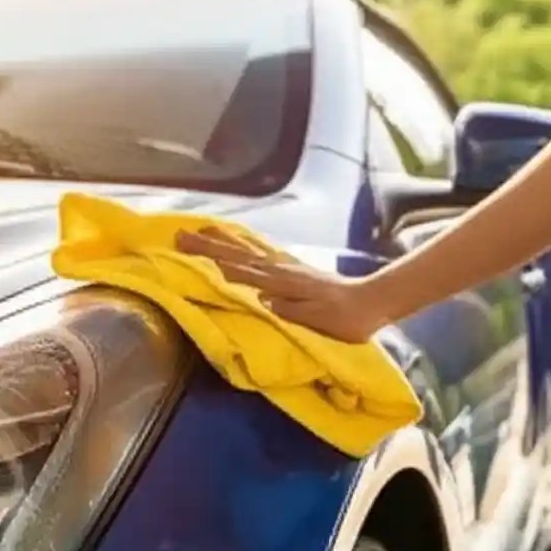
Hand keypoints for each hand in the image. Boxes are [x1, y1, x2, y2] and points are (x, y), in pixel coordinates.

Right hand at [174, 227, 391, 342]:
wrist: (371, 302)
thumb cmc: (344, 320)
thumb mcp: (319, 320)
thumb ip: (291, 310)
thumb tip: (262, 300)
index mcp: (281, 283)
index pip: (240, 270)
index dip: (212, 260)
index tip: (186, 251)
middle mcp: (280, 269)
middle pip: (237, 253)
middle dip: (207, 244)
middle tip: (179, 234)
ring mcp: (285, 266)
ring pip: (246, 248)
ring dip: (221, 239)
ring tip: (200, 229)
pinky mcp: (292, 267)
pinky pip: (260, 250)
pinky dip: (243, 242)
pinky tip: (236, 239)